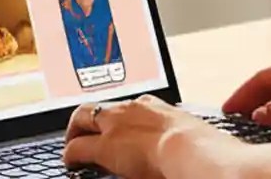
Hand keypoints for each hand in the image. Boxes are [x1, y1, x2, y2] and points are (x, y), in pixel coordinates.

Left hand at [64, 96, 227, 178]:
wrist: (191, 151)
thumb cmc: (200, 149)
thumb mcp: (185, 136)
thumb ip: (173, 138)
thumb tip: (176, 151)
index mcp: (153, 107)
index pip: (128, 107)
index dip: (118, 118)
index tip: (118, 128)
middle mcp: (131, 109)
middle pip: (98, 106)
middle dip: (86, 118)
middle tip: (81, 132)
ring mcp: (116, 125)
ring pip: (82, 117)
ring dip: (75, 132)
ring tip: (72, 146)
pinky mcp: (105, 146)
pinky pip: (77, 148)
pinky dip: (71, 155)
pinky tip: (71, 164)